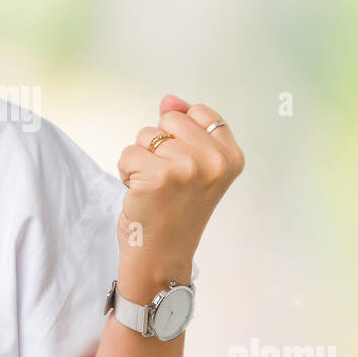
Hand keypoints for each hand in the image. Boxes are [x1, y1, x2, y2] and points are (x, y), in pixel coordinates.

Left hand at [115, 94, 243, 284]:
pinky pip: (128, 153)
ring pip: (146, 134)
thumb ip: (186, 128)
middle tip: (167, 181)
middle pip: (170, 120)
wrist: (162, 257)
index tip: (184, 168)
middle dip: (159, 146)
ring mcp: (188, 167)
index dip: (181, 135)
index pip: (198, 113)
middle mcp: (215, 161)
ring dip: (142, 159)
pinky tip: (140, 193)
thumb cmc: (174, 212)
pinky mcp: (158, 176)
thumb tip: (169, 100)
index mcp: (231, 157)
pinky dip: (126, 171)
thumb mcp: (194, 166)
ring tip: (154, 188)